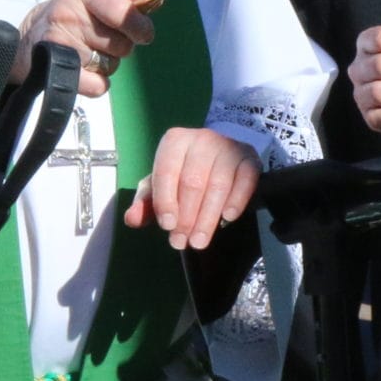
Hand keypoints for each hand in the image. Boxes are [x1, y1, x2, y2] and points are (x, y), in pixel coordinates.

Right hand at [13, 0, 154, 97]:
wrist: (29, 38)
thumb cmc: (72, 13)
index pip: (122, 10)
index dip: (140, 25)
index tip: (143, 33)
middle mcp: (68, 13)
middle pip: (122, 43)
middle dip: (121, 44)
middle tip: (104, 39)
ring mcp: (60, 42)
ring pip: (111, 64)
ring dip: (107, 62)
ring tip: (87, 50)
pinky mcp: (55, 70)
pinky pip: (97, 86)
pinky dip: (97, 83)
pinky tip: (84, 70)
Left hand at [124, 127, 259, 250]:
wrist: (219, 154)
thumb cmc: (185, 170)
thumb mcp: (161, 184)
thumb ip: (145, 203)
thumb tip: (131, 220)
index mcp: (175, 141)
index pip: (167, 172)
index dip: (165, 201)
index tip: (167, 226)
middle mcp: (201, 139)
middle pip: (193, 182)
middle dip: (186, 217)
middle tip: (183, 242)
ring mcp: (228, 146)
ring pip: (218, 185)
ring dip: (208, 218)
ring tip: (200, 241)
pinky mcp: (249, 157)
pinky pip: (245, 180)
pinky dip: (237, 200)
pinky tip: (228, 218)